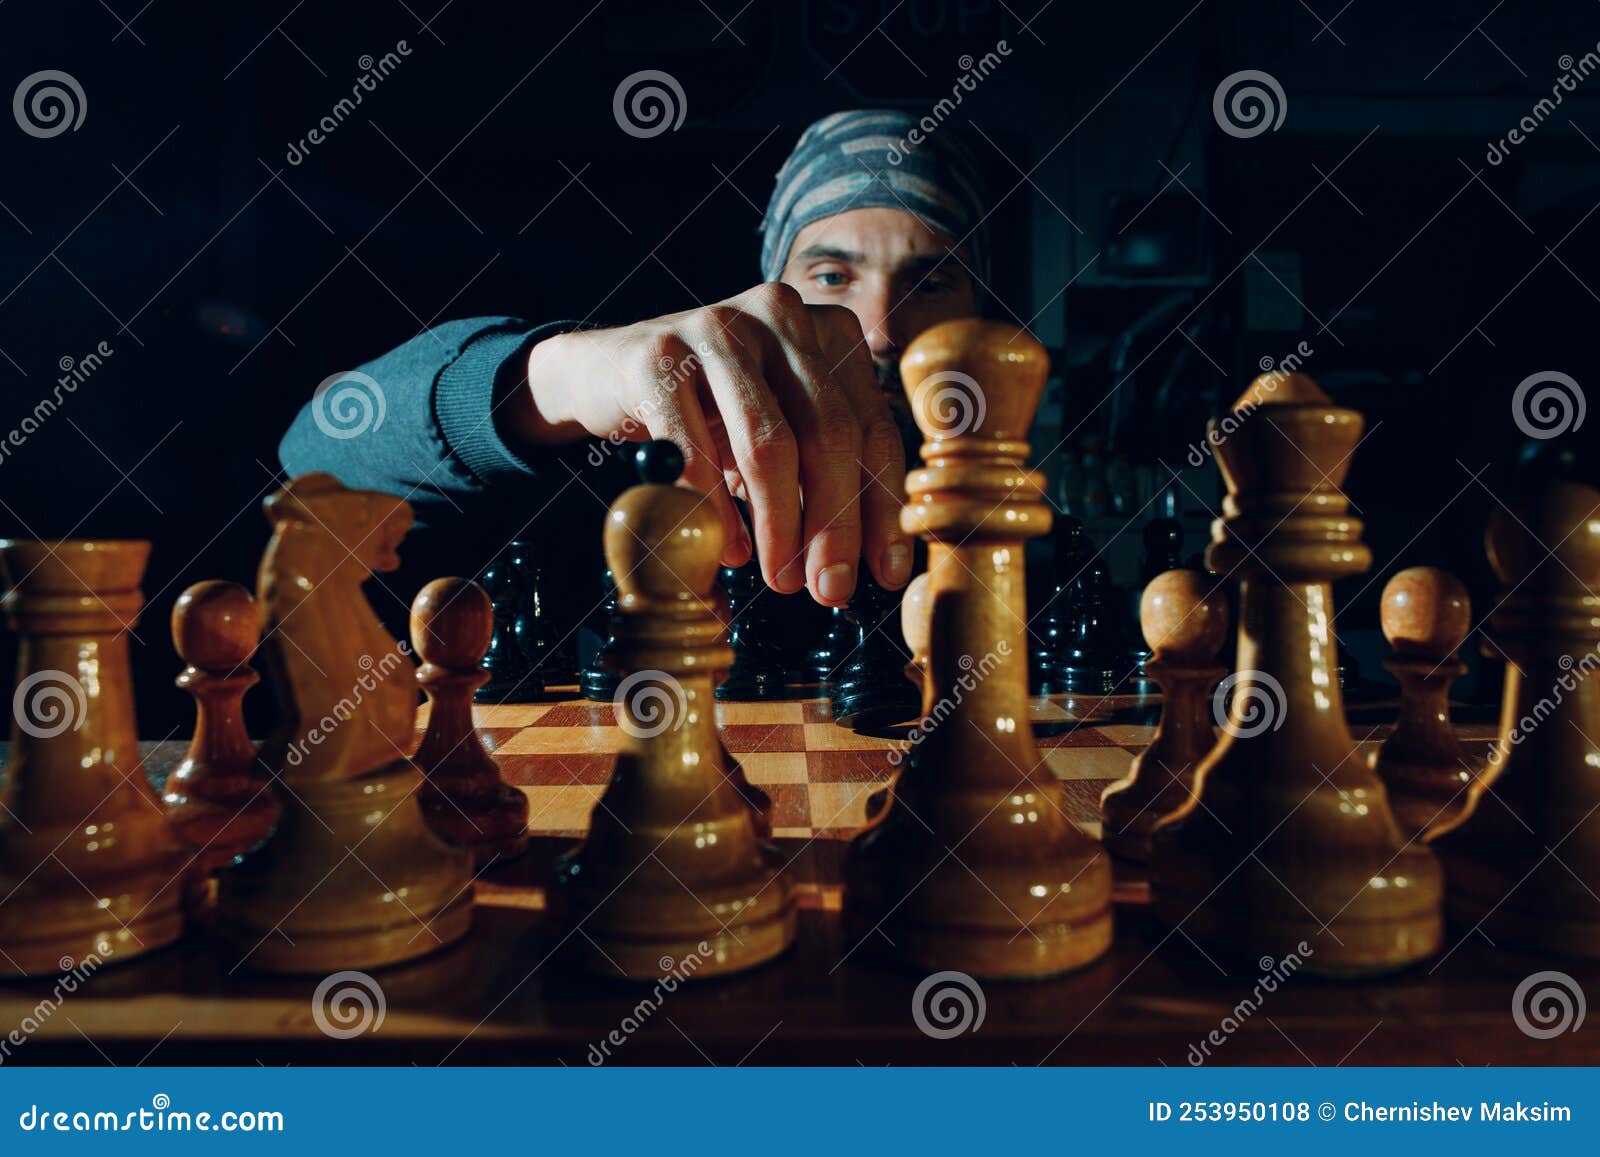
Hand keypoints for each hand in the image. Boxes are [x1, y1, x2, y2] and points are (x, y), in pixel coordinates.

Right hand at [507, 283, 910, 605]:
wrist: (603, 371)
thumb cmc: (709, 408)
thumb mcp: (778, 427)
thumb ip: (822, 473)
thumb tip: (858, 560)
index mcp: (828, 331)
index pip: (872, 428)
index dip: (883, 506)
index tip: (885, 573)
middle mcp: (780, 316)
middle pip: (830, 434)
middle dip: (835, 524)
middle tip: (830, 589)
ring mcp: (718, 328)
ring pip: (769, 443)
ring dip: (780, 524)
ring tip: (783, 578)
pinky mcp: (658, 356)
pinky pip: (695, 450)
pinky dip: (714, 511)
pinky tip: (728, 551)